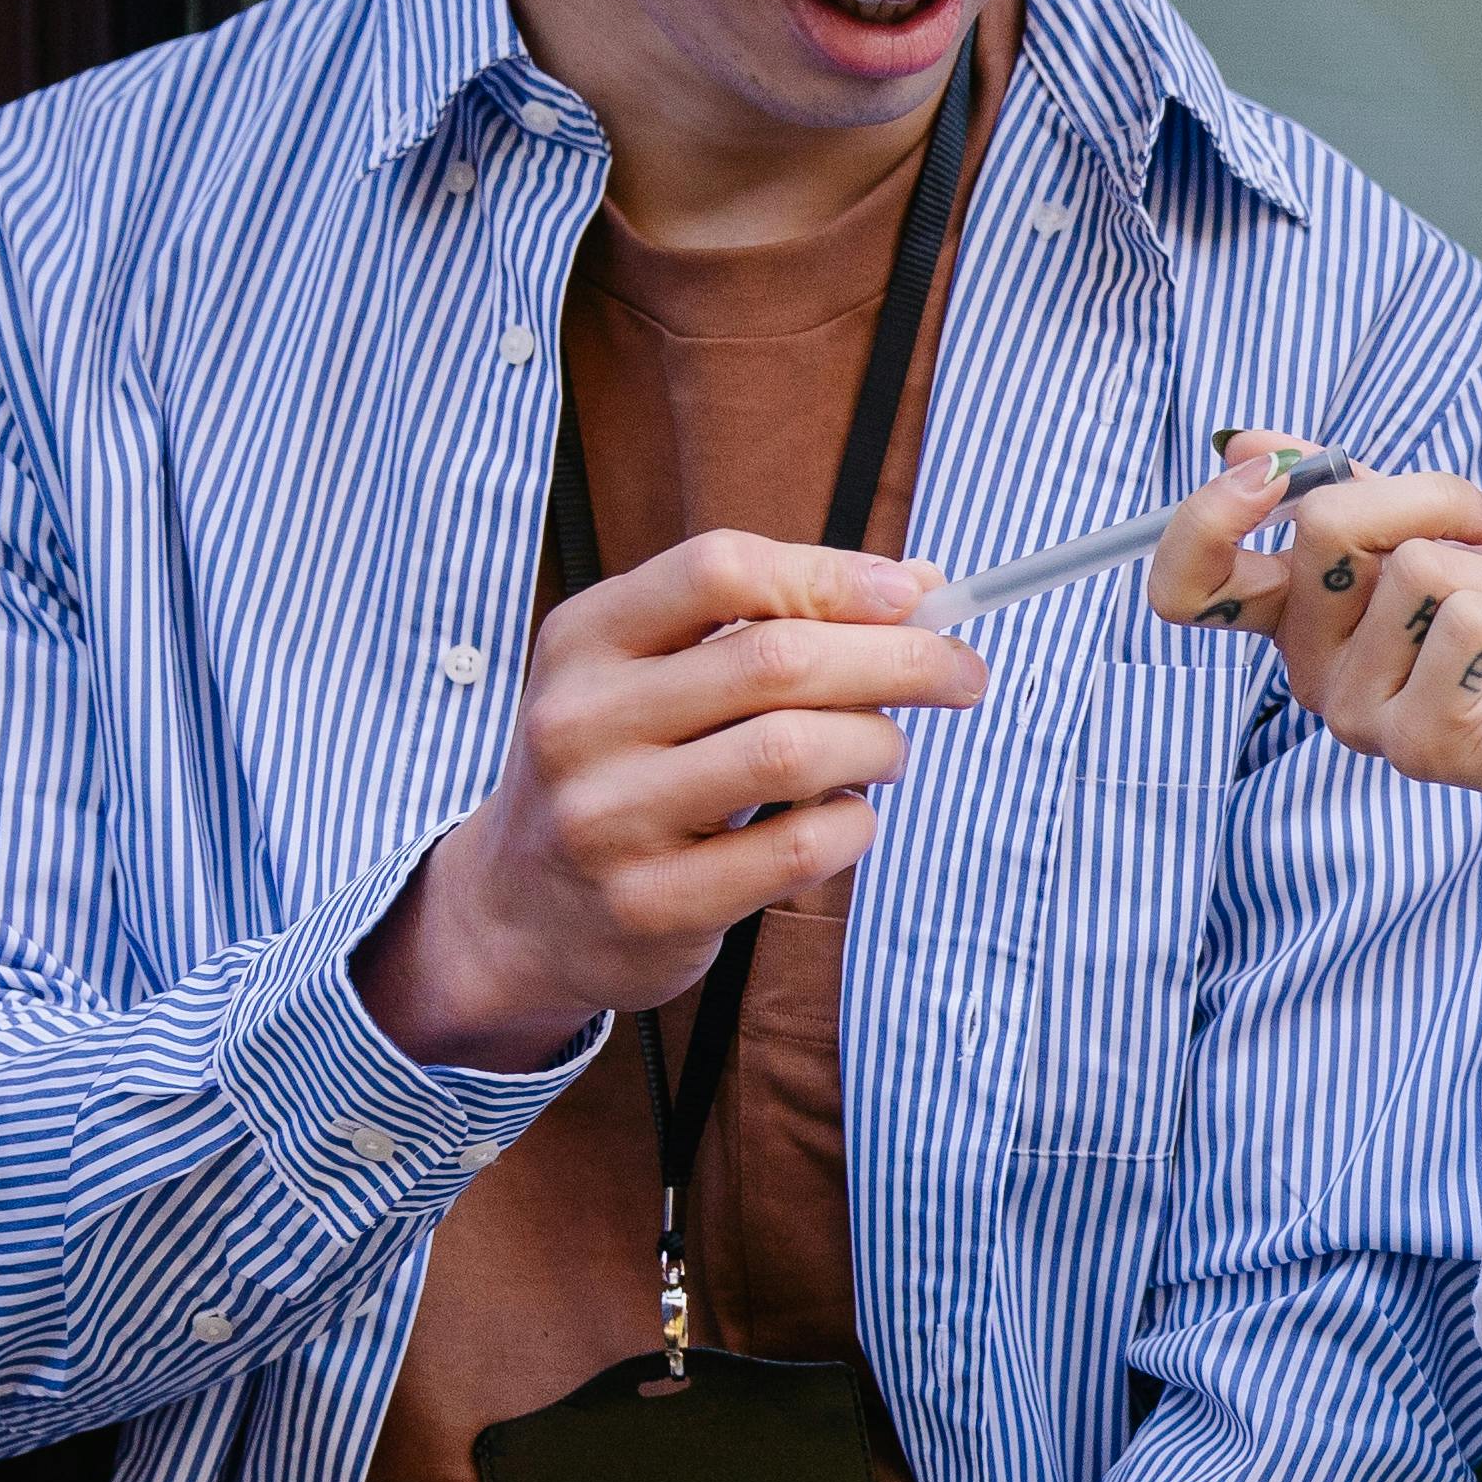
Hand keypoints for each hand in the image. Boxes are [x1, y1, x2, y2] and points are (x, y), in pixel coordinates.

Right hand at [354, 534, 989, 1074]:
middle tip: (962, 674)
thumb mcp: (656, 675)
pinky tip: (845, 818)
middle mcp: (583, 721)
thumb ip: (769, 623)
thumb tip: (922, 583)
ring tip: (887, 753)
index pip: (720, 570)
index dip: (834, 575)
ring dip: (877, 745)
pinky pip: (799, 848)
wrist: (519, 911)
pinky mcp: (652, 905)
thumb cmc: (622, 767)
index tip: (916, 592)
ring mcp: (610, 819)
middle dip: (900, 660)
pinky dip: (853, 826)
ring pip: (797, 752)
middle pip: (780, 659)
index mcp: (584, 639)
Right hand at [1145, 444, 1481, 1047]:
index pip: (1190, 582)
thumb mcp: (1449, 528)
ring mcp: (1360, 717)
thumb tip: (1245, 439)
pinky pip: (1470, 621)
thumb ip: (1359, 490)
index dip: (1207, 516)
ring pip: (1418, 568)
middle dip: (1438, 499)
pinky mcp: (1421, 745)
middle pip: (1327, 523)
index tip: (1273, 472)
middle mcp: (1313, 672)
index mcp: (1303, 618)